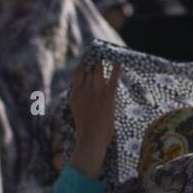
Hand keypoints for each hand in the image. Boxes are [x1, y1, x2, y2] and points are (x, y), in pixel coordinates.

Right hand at [69, 51, 119, 176]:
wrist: (90, 139)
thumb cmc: (85, 129)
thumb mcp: (78, 111)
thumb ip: (81, 99)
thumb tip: (86, 93)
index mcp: (75, 94)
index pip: (78, 73)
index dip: (83, 62)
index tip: (87, 55)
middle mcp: (84, 90)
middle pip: (89, 70)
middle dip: (94, 61)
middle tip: (100, 53)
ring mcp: (95, 93)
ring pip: (98, 72)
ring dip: (102, 63)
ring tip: (106, 55)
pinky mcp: (107, 97)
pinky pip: (112, 80)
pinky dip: (115, 70)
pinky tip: (118, 62)